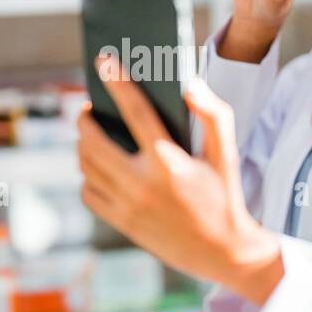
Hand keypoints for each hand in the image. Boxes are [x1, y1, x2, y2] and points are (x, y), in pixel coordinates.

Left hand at [76, 54, 283, 304]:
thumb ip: (214, 114)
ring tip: (90, 134)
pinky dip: (87, 175)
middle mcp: (142, 184)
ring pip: (87, 167)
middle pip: (94, 141)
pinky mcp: (122, 223)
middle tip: (87, 108)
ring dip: (83, 145)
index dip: (117, 81)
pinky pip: (89, 192)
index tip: (104, 61)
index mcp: (168, 162)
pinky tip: (97, 166)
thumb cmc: (226, 195)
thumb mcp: (228, 153)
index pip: (135, 111)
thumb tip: (189, 85)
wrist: (224, 251)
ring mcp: (128, 206)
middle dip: (85, 119)